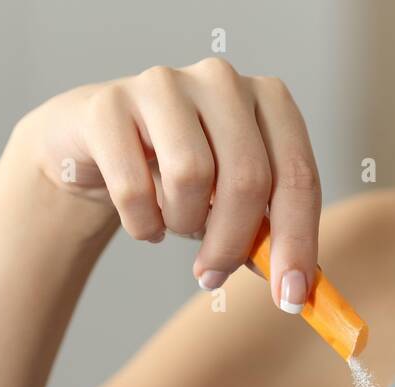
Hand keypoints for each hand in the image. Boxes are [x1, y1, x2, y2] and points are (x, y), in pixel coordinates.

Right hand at [15, 58, 320, 309]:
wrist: (96, 145)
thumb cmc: (178, 175)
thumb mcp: (232, 203)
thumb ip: (267, 235)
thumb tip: (293, 285)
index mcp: (269, 100)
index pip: (298, 176)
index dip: (298, 242)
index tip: (291, 297)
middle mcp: (223, 81)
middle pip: (248, 179)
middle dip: (233, 244)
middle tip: (213, 276)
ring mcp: (165, 84)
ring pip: (192, 177)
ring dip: (183, 224)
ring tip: (174, 224)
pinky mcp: (110, 104)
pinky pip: (134, 187)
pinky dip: (142, 224)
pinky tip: (144, 221)